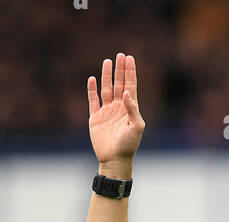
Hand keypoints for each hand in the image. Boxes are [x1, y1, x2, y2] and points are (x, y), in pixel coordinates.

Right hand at [87, 53, 144, 170]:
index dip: (130, 72)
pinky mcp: (96, 118)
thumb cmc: (129, 145)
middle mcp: (118, 107)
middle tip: (120, 55)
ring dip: (106, 76)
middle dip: (119, 70)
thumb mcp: (136, 127)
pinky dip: (92, 90)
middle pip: (119, 84)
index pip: (130, 85)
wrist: (115, 160)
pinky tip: (92, 79)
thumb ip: (133, 109)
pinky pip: (93, 100)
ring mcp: (107, 111)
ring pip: (106, 89)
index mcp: (130, 108)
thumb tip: (127, 92)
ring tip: (107, 61)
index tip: (129, 58)